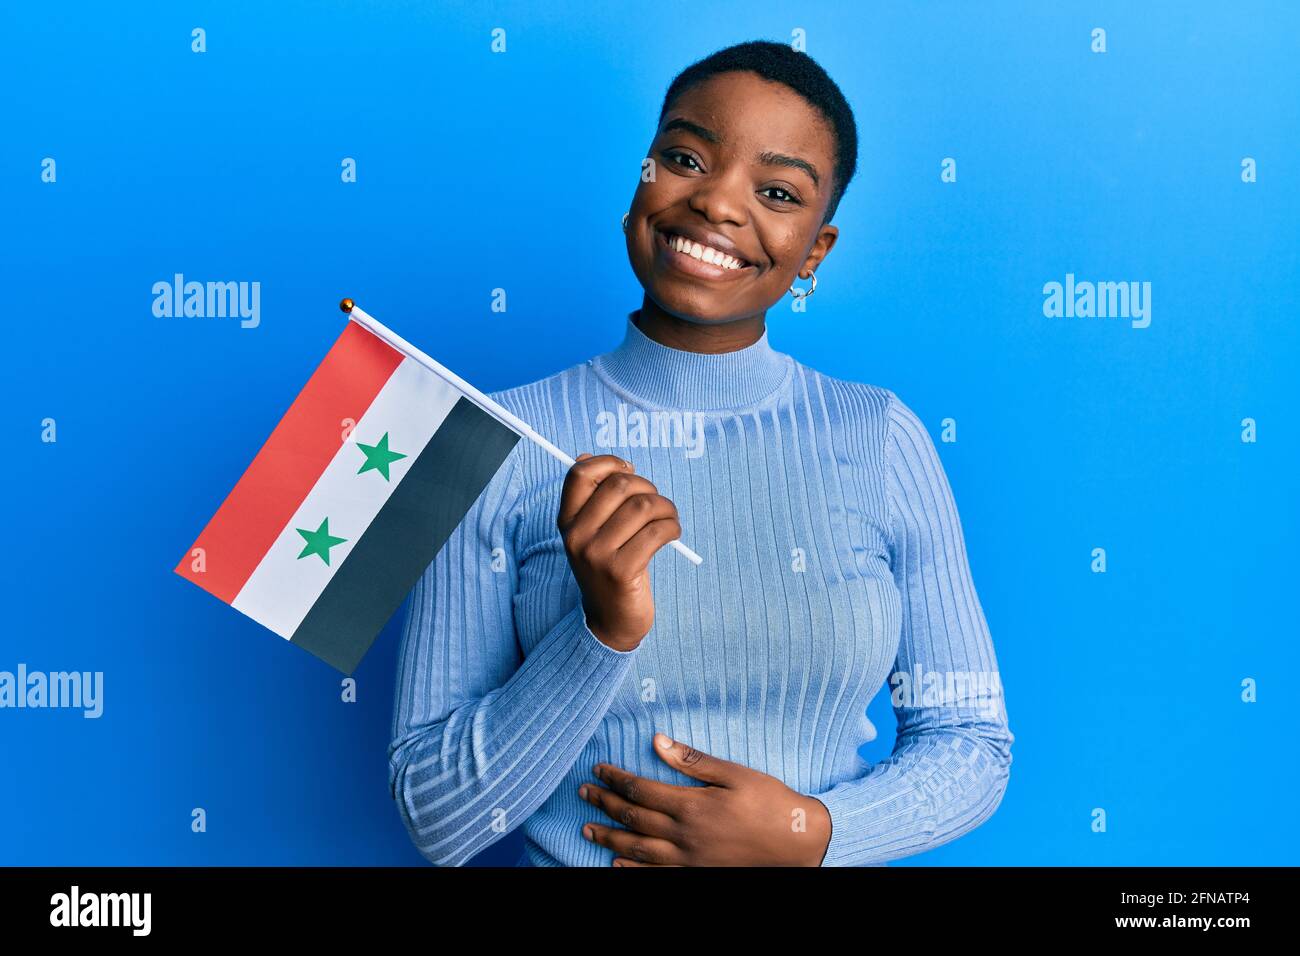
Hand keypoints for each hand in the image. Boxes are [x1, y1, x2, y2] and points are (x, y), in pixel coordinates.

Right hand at [557, 453, 680, 651]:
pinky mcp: (620, 571)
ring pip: (643, 506)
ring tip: (669, 519)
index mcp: (567, 521)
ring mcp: (596, 554)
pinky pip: (657, 532)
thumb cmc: (611, 567)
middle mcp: (576, 536)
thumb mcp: (595, 532)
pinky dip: (672, 527)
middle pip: (620, 485)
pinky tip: (673, 534)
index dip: (609, 463)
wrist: (611, 621)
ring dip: (666, 508)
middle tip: (658, 504)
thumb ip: (595, 498)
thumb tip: (595, 458)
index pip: (580, 473)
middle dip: (649, 487)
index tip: (630, 472)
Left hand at [578, 733, 832, 865]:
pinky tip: (617, 863)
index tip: (597, 769)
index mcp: (691, 805)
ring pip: (637, 849)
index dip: (616, 779)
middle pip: (633, 819)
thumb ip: (692, 761)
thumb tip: (657, 741)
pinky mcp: (697, 874)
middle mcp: (683, 835)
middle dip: (605, 805)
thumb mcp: (734, 774)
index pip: (640, 790)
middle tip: (584, 793)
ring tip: (587, 829)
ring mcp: (688, 859)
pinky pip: (656, 875)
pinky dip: (632, 869)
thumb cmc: (769, 803)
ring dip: (610, 838)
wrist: (798, 843)